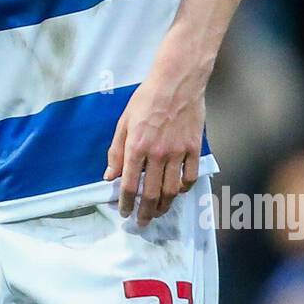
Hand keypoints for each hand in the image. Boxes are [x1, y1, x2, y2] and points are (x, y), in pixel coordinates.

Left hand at [103, 73, 204, 224]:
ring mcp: (178, 153)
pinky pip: (190, 177)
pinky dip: (184, 189)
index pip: (130, 185)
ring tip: (158, 212)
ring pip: (172, 190)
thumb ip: (116, 152)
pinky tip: (178, 192)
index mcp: (136, 147)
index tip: (124, 213)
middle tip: (142, 222)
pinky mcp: (194, 149)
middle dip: (145, 212)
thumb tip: (109, 176)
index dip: (126, 203)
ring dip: (165, 206)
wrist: (177, 81)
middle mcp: (157, 154)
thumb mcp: (123, 122)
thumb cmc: (146, 98)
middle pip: (152, 194)